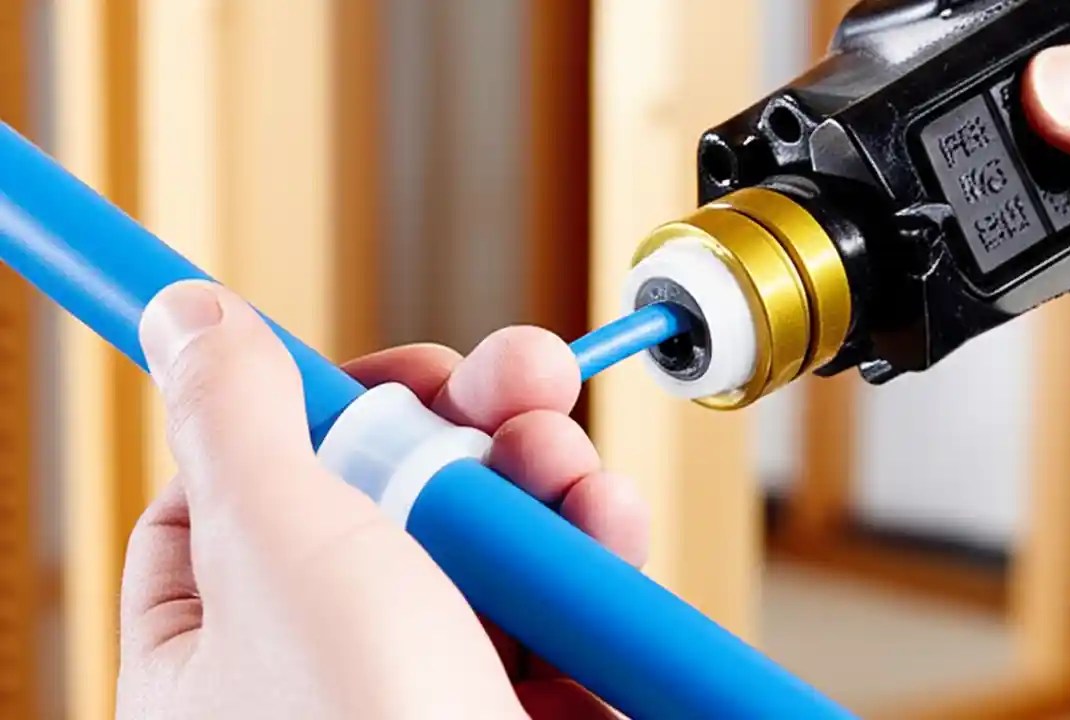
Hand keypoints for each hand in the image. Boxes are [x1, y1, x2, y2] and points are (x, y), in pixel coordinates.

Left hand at [116, 280, 647, 718]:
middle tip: (526, 377)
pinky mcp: (527, 710)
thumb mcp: (286, 550)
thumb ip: (238, 421)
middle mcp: (322, 666)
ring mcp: (430, 688)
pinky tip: (611, 526)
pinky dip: (592, 552)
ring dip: (546, 479)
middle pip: (387, 498)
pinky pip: (556, 606)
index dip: (322, 409)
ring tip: (571, 463)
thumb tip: (185, 312)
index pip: (244, 488)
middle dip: (470, 426)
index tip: (399, 372)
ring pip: (484, 542)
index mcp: (219, 639)